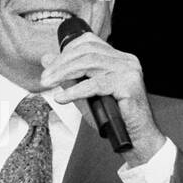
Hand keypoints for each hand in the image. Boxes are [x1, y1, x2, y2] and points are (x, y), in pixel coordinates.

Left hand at [39, 33, 166, 165]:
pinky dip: (75, 91)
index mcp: (118, 58)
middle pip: (87, 52)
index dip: (66, 51)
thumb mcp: (84, 93)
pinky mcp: (129, 84)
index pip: (89, 42)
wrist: (137, 139)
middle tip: (45, 78)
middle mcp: (126, 60)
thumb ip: (68, 76)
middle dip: (61, 64)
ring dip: (64, 73)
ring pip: (89, 63)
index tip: (50, 66)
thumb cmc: (113, 118)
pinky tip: (62, 97)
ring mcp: (129, 70)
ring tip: (49, 85)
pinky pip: (96, 84)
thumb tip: (47, 59)